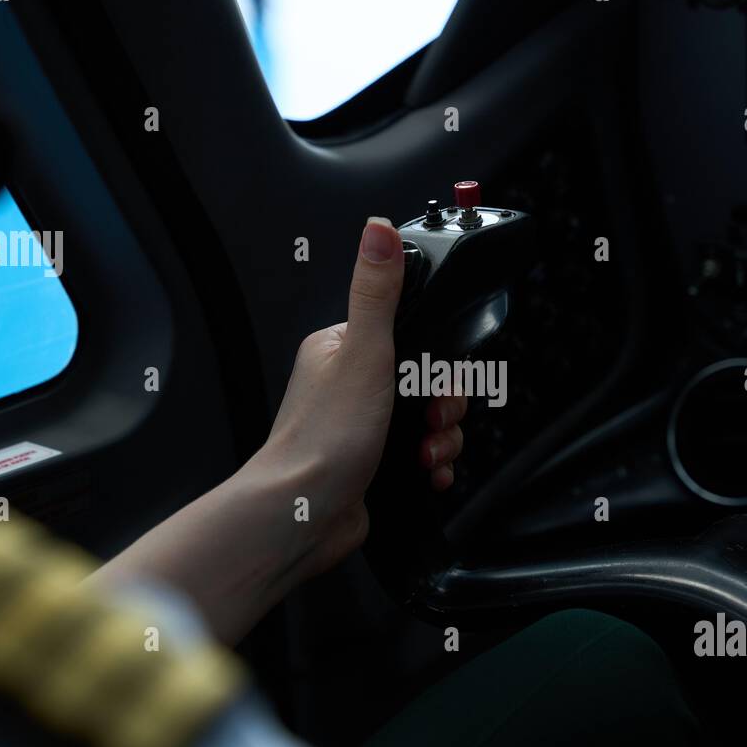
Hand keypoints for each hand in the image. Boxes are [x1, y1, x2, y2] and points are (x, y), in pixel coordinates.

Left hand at [94, 218, 468, 643]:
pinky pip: (420, 456)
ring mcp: (361, 427)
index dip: (437, 359)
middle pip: (425, 381)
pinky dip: (432, 466)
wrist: (304, 515)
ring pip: (428, 421)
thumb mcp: (363, 354)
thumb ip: (376, 293)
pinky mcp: (372, 463)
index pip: (410, 336)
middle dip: (443, 407)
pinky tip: (426, 474)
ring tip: (426, 454)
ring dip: (441, 440)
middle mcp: (350, 385)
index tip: (439, 378)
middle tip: (432, 421)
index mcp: (342, 348)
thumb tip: (377, 230)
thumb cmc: (323, 440)